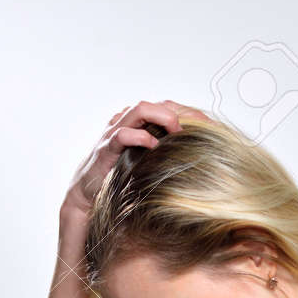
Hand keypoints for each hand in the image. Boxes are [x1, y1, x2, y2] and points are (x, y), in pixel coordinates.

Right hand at [61, 99, 213, 217]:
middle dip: (181, 111)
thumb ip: (163, 156)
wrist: (86, 193)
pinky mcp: (106, 149)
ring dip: (161, 117)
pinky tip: (153, 147)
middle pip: (157, 103)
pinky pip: (122, 135)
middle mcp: (127, 122)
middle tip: (200, 125)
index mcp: (139, 124)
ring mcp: (115, 133)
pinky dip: (139, 137)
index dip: (189, 113)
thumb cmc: (117, 177)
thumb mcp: (145, 164)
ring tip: (177, 131)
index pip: (167, 107)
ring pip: (139, 109)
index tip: (211, 125)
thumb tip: (194, 162)